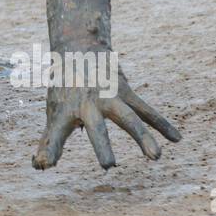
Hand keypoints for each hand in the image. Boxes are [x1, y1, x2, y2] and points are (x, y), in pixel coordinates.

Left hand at [32, 67, 179, 169]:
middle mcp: (88, 103)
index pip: (55, 134)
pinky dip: (161, 124)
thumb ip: (49, 141)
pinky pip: (146, 111)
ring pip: (129, 118)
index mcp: (65, 109)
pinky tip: (176, 139)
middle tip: (108, 166)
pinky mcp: (125, 92)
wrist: (78, 47)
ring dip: (142, 137)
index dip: (51, 150)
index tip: (44, 164)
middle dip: (102, 144)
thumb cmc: (64, 88)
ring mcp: (109, 96)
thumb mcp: (54, 111)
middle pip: (96, 126)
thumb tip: (39, 167)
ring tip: (155, 157)